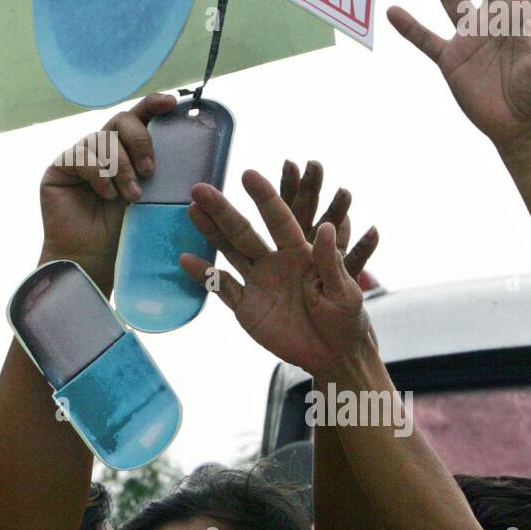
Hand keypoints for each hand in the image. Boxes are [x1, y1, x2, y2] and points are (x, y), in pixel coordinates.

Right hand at [38, 93, 176, 291]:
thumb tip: (198, 150)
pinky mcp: (58, 168)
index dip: (153, 104)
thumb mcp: (153, 198)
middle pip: (121, 120)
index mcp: (126, 151)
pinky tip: (105, 196)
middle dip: (140, 141)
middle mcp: (101, 149)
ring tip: (130, 197)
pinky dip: (98, 174)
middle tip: (150, 172)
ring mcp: (78, 157)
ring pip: (102, 139)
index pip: (139, 118)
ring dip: (121, 167)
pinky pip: (81, 155)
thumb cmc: (126, 234)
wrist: (94, 262)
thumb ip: (163, 171)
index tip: (171, 103)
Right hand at [180, 169, 377, 373]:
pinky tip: (184, 259)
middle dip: (222, 210)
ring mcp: (258, 282)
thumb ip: (331, 261)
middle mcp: (275, 261)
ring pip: (229, 251)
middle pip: (244, 231)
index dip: (265, 198)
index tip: (249, 175)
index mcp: (301, 253)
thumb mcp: (345, 292)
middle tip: (199, 188)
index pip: (280, 219)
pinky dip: (204, 274)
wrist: (331, 354)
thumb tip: (326, 227)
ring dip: (209, 232)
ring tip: (191, 209)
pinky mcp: (246, 307)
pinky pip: (221, 287)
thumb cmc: (345, 319)